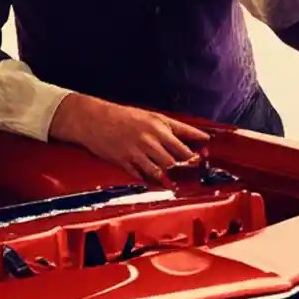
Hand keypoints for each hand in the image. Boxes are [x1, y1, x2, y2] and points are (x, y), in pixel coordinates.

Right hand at [48, 93, 209, 183]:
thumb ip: (173, 127)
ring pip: (161, 169)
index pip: (184, 141)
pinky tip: (157, 182)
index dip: (196, 151)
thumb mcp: (150, 116)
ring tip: (178, 182)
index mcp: (157, 125)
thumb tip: (199, 137)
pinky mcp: (124, 162)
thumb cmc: (123, 117)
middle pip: (176, 158)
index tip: (205, 157)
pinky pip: (142, 175)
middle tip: (194, 174)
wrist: (93, 119)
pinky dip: (150, 179)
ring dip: (171, 177)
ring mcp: (137, 151)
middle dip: (187, 167)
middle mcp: (149, 138)